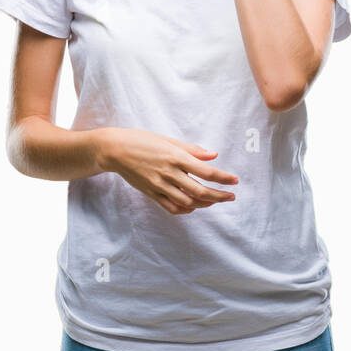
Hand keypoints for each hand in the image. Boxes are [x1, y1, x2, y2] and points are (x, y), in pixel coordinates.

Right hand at [98, 128, 238, 215]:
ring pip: (188, 202)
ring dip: (205, 204)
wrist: (115, 150)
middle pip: (200, 191)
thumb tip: (213, 156)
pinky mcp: (151, 193)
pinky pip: (171, 207)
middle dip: (219, 196)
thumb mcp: (168, 140)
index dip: (223, 178)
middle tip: (231, 197)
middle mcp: (169, 173)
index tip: (235, 181)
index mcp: (176, 157)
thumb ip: (192, 150)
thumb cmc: (142, 140)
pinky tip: (193, 207)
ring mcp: (159, 185)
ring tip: (215, 201)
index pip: (206, 171)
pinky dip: (185, 210)